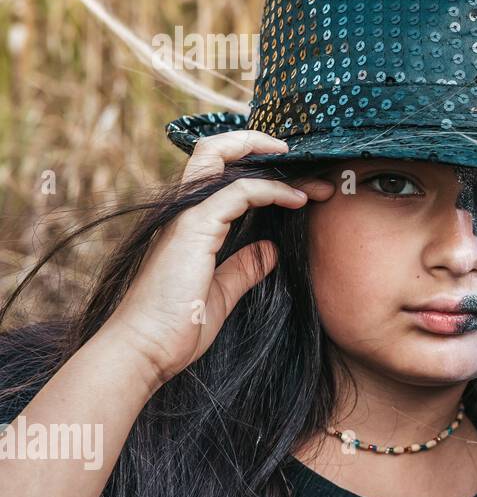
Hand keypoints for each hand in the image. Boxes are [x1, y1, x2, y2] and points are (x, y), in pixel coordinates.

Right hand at [99, 131, 334, 387]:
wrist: (145, 352)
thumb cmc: (175, 329)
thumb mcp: (221, 295)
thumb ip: (243, 268)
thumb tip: (269, 250)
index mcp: (189, 225)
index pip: (221, 176)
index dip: (258, 170)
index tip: (298, 184)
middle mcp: (184, 212)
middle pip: (213, 151)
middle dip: (257, 144)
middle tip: (301, 159)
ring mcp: (186, 216)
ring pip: (220, 157)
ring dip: (269, 160)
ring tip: (312, 177)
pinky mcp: (193, 228)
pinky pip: (238, 192)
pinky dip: (271, 190)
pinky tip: (297, 200)